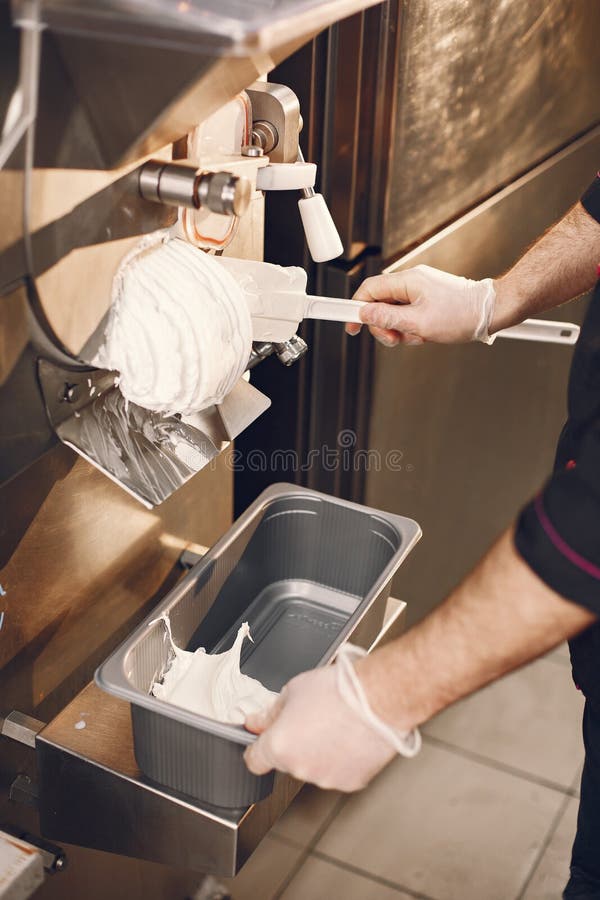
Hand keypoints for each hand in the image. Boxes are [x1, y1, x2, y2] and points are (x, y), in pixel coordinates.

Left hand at [243, 665, 395, 791]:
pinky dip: (342, 760)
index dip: (258, 748)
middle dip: (295, 743)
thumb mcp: (294, 690)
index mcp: (279, 745)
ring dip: (319, 753)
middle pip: (288, 760)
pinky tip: (350, 738)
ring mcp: (326, 779)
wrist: (380, 698)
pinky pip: (339, 772)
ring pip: (314, 768)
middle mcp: (299, 768)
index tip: (264, 741)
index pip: (255, 761)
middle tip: (312, 720)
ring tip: (336, 726)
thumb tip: (255, 722)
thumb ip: (270, 713)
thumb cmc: (340, 689)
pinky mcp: (351, 782)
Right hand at [346, 265, 495, 345]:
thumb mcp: (420, 323)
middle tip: (396, 340)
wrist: (492, 310)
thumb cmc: (462, 314)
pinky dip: (412, 327)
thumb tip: (365, 315)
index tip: (350, 326)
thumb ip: (388, 319)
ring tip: (418, 337)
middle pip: (380, 304)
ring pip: (394, 312)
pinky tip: (425, 334)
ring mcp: (420, 290)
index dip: (356, 309)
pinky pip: (409, 314)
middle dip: (383, 326)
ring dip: (400, 330)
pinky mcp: (428, 299)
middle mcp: (412, 282)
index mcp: (407, 281)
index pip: (369, 290)